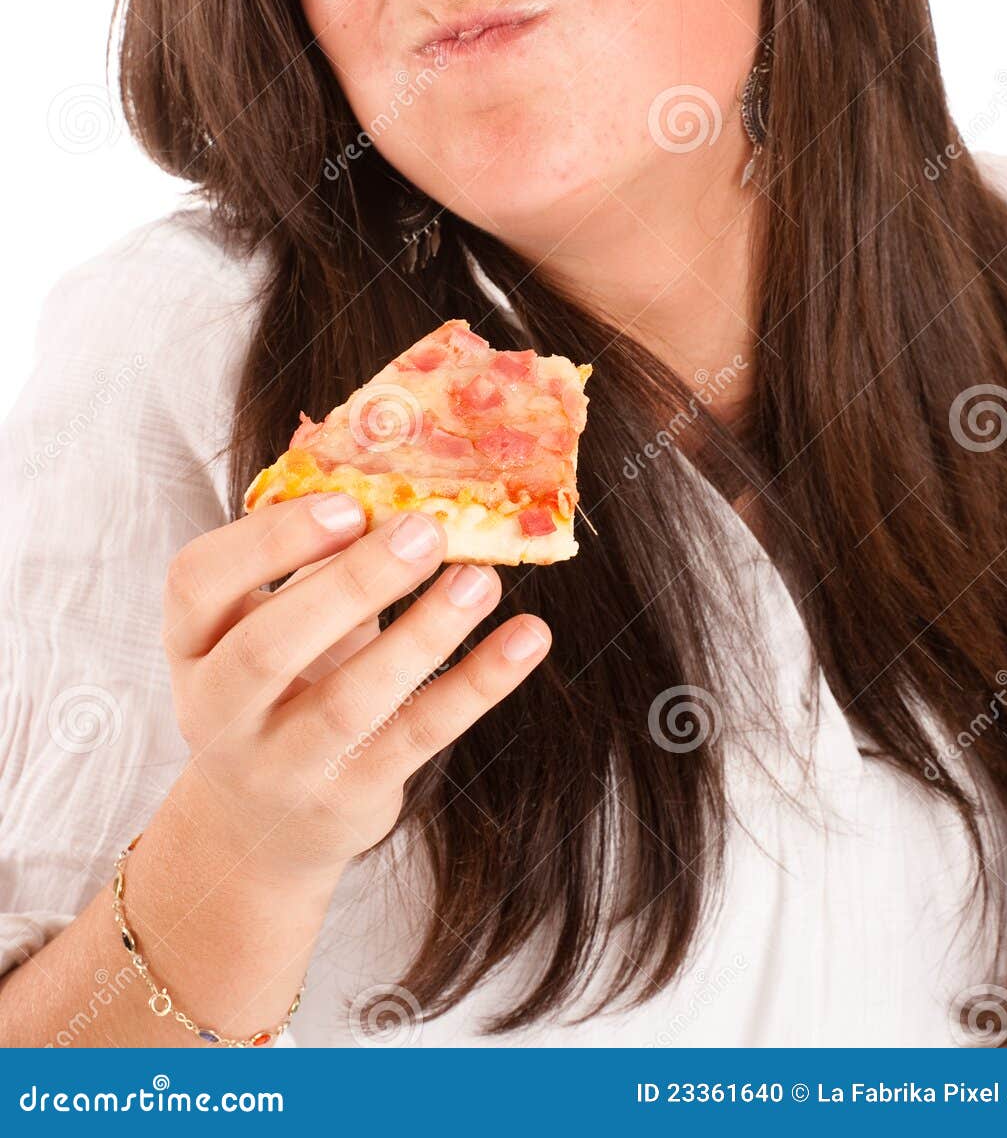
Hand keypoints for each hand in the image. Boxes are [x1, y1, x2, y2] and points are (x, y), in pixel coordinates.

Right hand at [161, 496, 550, 883]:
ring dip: (423, 634)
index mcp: (191, 643)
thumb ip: (310, 558)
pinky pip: (419, 735)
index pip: (197, 582)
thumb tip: (396, 468)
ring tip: (482, 579)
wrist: (260, 828)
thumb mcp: (266, 620)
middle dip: (351, 584)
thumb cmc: (276, 684)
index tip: (346, 504)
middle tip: (425, 530)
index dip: (268, 541)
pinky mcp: (349, 797)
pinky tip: (526, 637)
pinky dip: (478, 683)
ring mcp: (281, 764)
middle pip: (268, 647)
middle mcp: (219, 709)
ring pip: (350, 700)